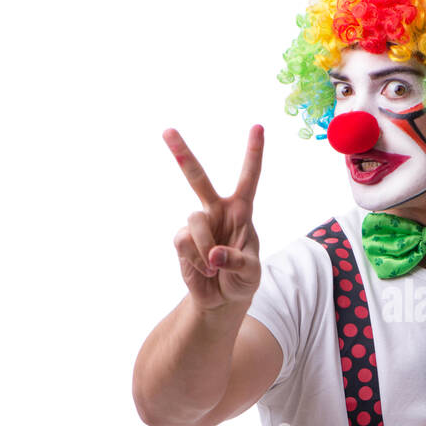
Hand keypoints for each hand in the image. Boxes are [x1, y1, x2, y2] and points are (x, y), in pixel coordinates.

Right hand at [166, 124, 263, 310]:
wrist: (221, 299)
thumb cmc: (243, 279)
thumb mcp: (251, 273)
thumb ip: (237, 262)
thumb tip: (214, 255)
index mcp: (241, 211)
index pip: (249, 177)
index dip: (253, 153)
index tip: (258, 126)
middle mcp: (217, 211)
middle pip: (198, 178)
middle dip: (182, 155)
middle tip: (167, 131)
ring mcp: (198, 224)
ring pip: (195, 221)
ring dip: (206, 247)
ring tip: (214, 267)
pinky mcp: (182, 240)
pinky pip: (184, 242)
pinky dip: (195, 259)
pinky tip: (203, 270)